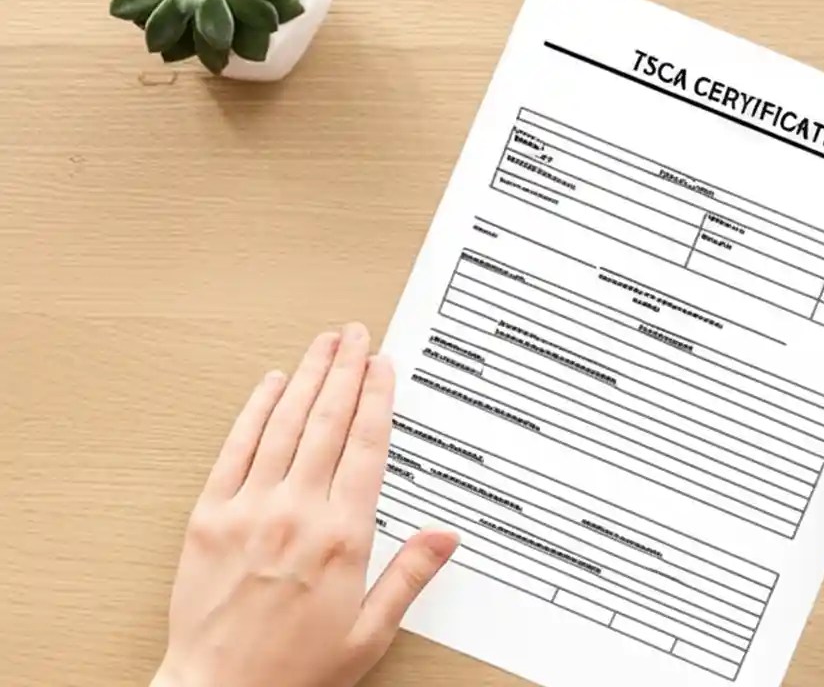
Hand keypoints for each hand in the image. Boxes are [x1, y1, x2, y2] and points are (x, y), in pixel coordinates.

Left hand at [153, 325, 458, 686]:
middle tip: (356, 337)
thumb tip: (445, 537)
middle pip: (327, 423)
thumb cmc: (294, 670)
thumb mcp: (369, 632)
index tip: (383, 368)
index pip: (366, 447)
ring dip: (307, 377)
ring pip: (284, 425)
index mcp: (342, 538)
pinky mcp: (210, 517)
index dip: (377, 398)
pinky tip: (270, 386)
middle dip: (345, 371)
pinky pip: (235, 449)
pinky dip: (254, 412)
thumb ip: (408, 576)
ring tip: (322, 345)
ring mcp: (249, 510)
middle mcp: (296, 514)